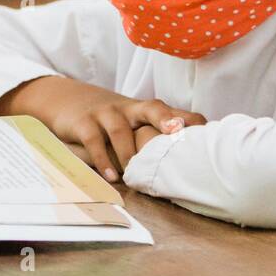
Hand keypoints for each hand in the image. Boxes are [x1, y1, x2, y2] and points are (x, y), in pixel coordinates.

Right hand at [0, 75, 203, 181]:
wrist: (68, 99)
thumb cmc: (111, 119)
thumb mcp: (133, 122)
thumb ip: (155, 135)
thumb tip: (192, 159)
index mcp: (144, 110)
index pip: (173, 111)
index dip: (190, 119)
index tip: (207, 130)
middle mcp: (128, 108)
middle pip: (152, 108)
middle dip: (166, 119)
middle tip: (177, 133)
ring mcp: (105, 113)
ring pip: (120, 129)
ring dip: (128, 153)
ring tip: (135, 174)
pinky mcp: (83, 122)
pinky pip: (94, 140)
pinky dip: (102, 159)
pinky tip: (111, 176)